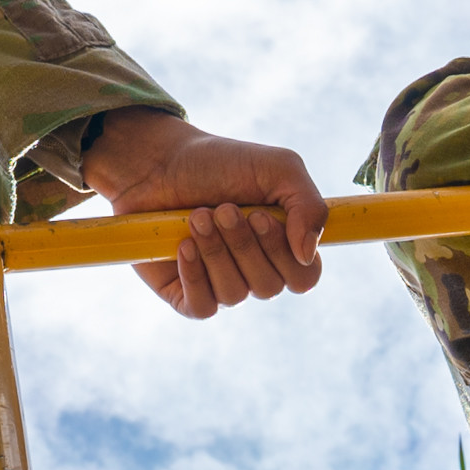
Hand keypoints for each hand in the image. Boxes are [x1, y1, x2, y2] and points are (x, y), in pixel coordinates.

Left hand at [79, 110, 326, 319]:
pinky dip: (194, 276)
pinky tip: (183, 246)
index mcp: (282, 247)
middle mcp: (254, 271)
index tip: (259, 215)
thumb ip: (310, 206)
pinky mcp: (184, 293)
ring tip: (198, 217)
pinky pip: (202, 307)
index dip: (283, 253)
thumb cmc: (221, 163)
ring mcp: (219, 284)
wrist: (159, 162)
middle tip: (223, 208)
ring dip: (215, 251)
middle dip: (243, 245)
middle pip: (268, 287)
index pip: (304, 277)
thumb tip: (307, 255)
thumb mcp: (278, 168)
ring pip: (234, 294)